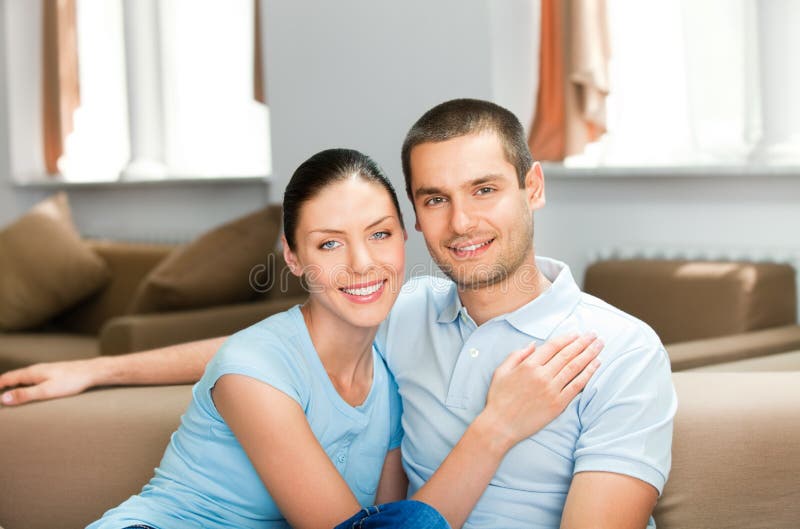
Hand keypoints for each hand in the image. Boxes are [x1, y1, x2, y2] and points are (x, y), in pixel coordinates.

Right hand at [0, 360, 96, 405]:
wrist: (92, 371)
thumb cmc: (71, 382)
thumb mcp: (47, 391)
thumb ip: (25, 395)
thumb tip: (3, 399)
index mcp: (32, 373)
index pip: (7, 378)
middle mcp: (36, 369)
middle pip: (13, 376)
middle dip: (2, 384)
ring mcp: (45, 370)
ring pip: (23, 376)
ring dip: (13, 382)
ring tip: (6, 390)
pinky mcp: (53, 372)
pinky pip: (33, 377)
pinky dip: (24, 382)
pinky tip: (29, 386)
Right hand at [482, 333, 601, 450]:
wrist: (501, 425)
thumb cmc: (499, 398)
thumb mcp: (501, 371)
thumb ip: (517, 355)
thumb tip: (534, 345)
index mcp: (528, 365)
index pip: (553, 346)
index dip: (567, 338)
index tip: (577, 333)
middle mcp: (542, 375)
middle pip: (567, 354)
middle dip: (583, 342)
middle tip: (594, 334)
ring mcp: (552, 390)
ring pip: (575, 367)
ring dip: (589, 354)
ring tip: (600, 345)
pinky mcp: (558, 404)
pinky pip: (576, 385)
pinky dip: (588, 373)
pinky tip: (596, 365)